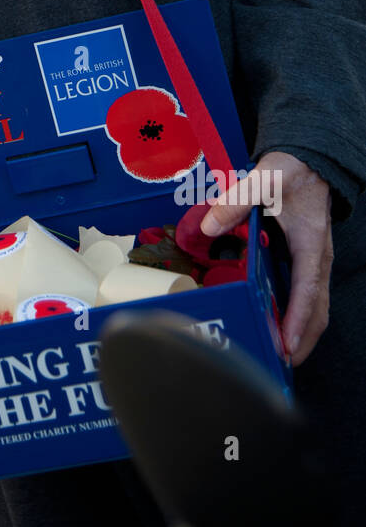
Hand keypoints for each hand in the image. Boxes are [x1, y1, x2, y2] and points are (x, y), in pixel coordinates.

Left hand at [200, 151, 332, 366]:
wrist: (309, 162)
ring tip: (279, 357)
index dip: (297, 320)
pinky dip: (297, 319)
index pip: (307, 291)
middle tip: (279, 364)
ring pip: (315, 309)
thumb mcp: (263, 179)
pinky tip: (277, 328)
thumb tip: (209, 227)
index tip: (287, 344)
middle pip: (317, 311)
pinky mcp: (307, 263)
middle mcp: (318, 261)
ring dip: (301, 334)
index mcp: (312, 246)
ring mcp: (315, 264)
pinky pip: (307, 298)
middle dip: (302, 340)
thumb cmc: (290, 172)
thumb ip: (236, 200)